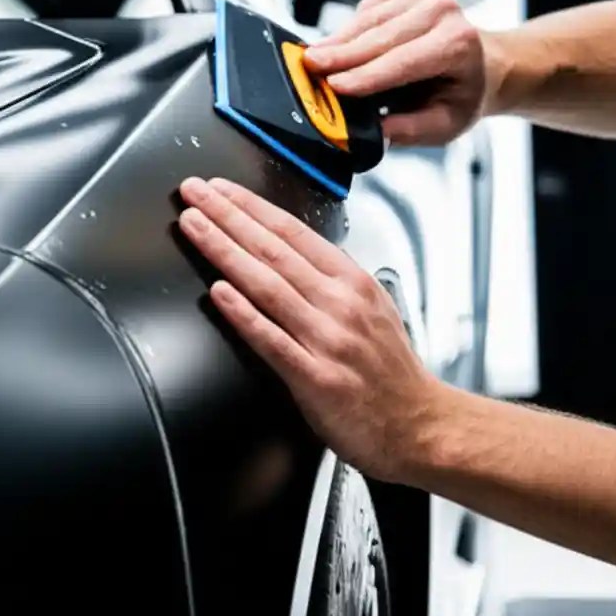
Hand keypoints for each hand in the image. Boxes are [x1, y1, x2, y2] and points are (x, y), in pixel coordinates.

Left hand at [177, 176, 448, 482]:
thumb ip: (335, 282)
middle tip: (193, 192)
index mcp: (353, 282)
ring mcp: (328, 339)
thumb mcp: (374, 310)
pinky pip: (272, 339)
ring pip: (267, 284)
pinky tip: (220, 292)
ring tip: (194, 226)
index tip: (219, 189)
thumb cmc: (392, 374)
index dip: (251, 206)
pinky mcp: (315, 378)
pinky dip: (244, 313)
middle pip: (274, 248)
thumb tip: (294, 256)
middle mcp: (341, 303)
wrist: (422, 427)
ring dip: (225, 250)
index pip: (293, 230)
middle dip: (227, 216)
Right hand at [303, 0, 489, 145]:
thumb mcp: (444, 125)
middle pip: (380, 36)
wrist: (479, 66)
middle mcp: (442, 11)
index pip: (403, 61)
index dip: (365, 75)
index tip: (333, 86)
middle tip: (309, 67)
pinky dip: (348, 29)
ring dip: (338, 41)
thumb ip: (409, 130)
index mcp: (458, 44)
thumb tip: (375, 133)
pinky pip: (365, 9)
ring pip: (368, 19)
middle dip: (341, 54)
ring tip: (312, 59)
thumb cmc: (460, 95)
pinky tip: (340, 47)